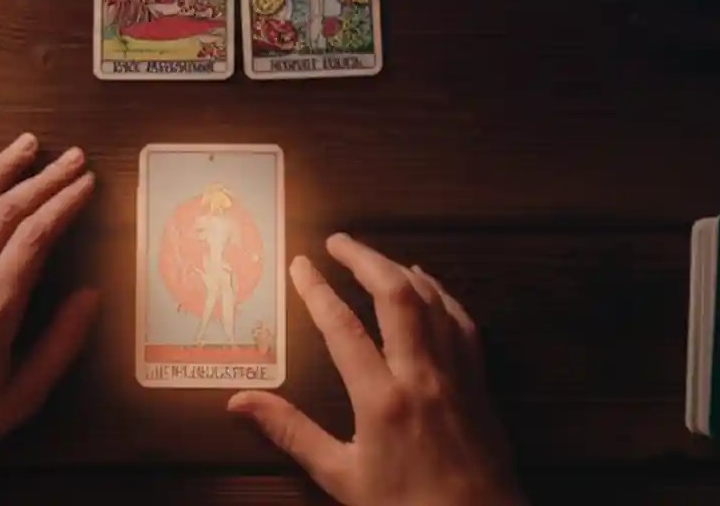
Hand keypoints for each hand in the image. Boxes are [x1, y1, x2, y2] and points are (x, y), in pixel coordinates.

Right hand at [228, 234, 525, 505]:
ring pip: (432, 300)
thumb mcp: (341, 477)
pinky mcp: (479, 382)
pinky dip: (441, 295)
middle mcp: (421, 375)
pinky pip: (462, 322)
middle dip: (364, 258)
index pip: (343, 327)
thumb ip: (292, 433)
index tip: (299, 263)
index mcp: (382, 399)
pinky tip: (429, 288)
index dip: (317, 290)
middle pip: (395, 294)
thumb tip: (240, 403)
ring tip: (374, 258)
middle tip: (337, 241)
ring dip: (401, 270)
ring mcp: (456, 374)